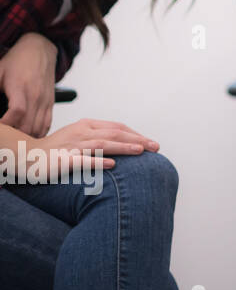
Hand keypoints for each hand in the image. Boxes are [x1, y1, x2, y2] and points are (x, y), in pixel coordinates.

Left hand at [0, 33, 58, 138]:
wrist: (39, 49)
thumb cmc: (17, 61)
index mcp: (21, 87)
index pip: (17, 111)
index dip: (6, 124)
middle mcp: (36, 96)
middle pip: (28, 125)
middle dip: (14, 136)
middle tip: (3, 138)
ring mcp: (45, 101)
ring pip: (38, 129)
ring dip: (25, 138)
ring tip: (13, 139)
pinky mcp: (50, 104)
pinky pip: (46, 125)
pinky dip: (36, 134)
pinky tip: (26, 135)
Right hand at [29, 118, 160, 175]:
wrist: (26, 156)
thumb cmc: (57, 149)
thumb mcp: (79, 138)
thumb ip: (99, 137)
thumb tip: (125, 144)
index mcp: (87, 125)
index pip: (117, 127)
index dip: (136, 134)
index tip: (151, 143)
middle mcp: (81, 132)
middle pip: (115, 133)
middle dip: (137, 140)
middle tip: (155, 147)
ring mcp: (72, 145)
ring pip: (102, 144)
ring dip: (123, 147)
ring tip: (141, 151)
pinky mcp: (63, 160)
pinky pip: (82, 160)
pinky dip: (98, 161)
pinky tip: (113, 164)